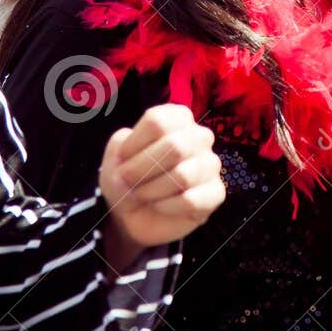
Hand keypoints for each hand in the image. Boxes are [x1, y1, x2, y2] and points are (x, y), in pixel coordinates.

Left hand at [99, 103, 223, 263]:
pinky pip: (191, 200)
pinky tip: (160, 206)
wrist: (135, 212)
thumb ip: (120, 145)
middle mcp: (199, 136)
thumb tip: (134, 163)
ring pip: (183, 176)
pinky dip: (166, 206)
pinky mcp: (216, 193)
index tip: (122, 160)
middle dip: (141, 170)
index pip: (157, 122)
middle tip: (129, 182)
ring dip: (152, 190)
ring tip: (143, 194)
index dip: (133, 145)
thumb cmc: (130, 176)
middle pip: (174, 146)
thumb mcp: (115, 155)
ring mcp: (211, 164)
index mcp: (178, 117)